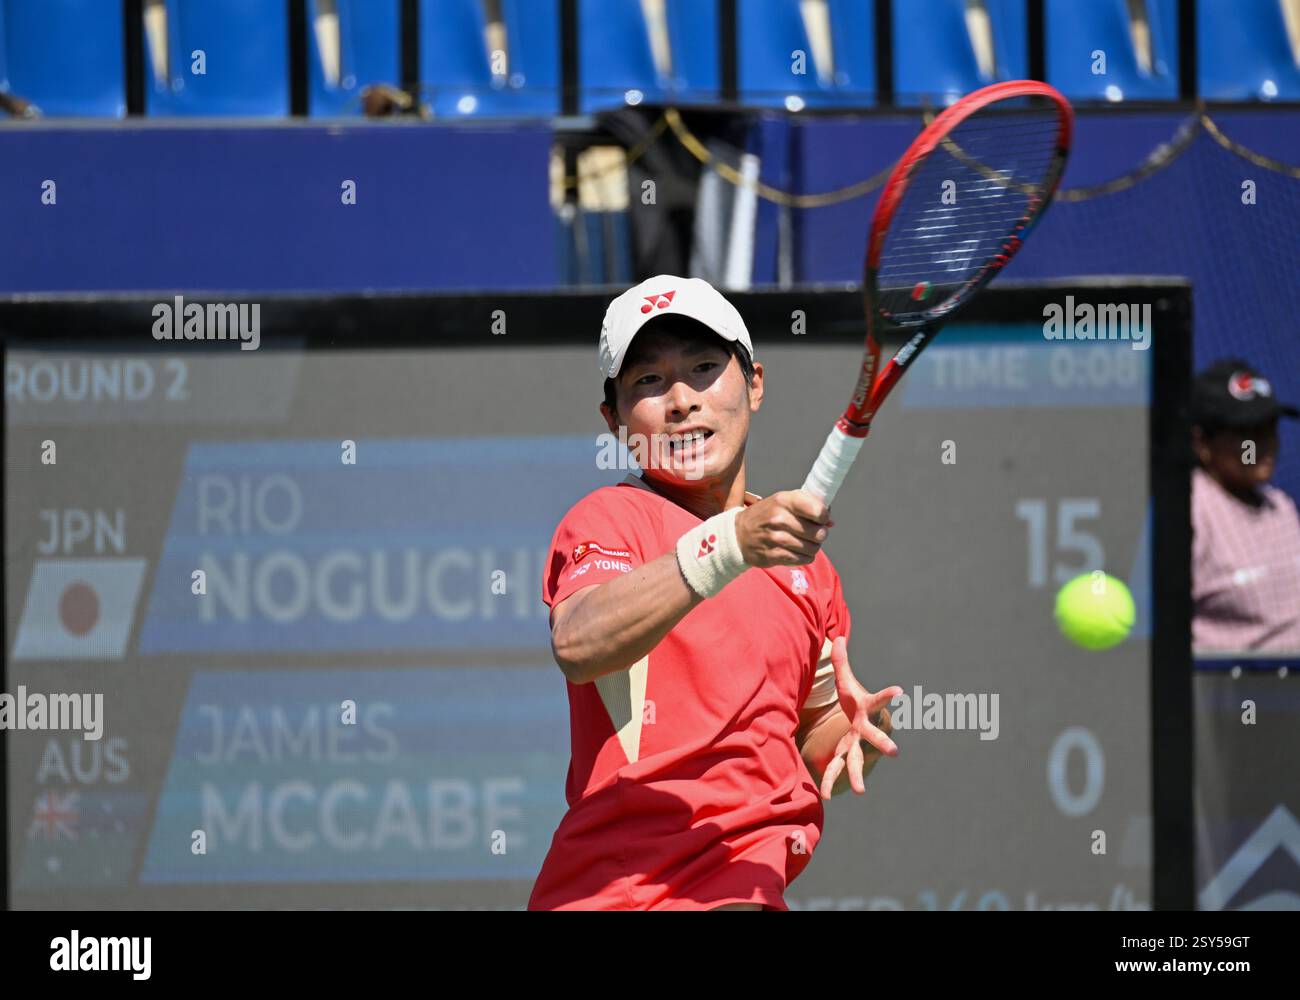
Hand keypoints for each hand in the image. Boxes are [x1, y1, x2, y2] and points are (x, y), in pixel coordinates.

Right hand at [735, 490, 833, 567]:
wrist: (739, 535)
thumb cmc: (766, 515)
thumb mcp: (783, 501)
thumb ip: (808, 505)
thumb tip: (830, 521)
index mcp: (784, 501)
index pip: (818, 511)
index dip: (824, 517)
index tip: (820, 518)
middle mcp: (779, 519)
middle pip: (819, 533)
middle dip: (820, 534)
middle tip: (812, 533)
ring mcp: (776, 538)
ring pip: (813, 548)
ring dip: (812, 547)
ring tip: (803, 542)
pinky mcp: (774, 555)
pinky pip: (803, 559)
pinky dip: (804, 556)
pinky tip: (797, 550)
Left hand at [819, 636, 901, 798]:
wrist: (855, 717)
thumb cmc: (851, 698)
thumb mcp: (845, 679)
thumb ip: (841, 660)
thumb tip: (839, 637)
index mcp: (865, 709)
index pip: (879, 700)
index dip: (888, 695)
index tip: (901, 691)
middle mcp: (864, 729)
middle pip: (873, 736)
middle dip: (882, 743)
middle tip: (894, 752)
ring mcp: (854, 744)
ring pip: (856, 759)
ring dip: (856, 775)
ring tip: (861, 791)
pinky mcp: (843, 753)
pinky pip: (836, 767)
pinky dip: (830, 780)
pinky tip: (823, 795)